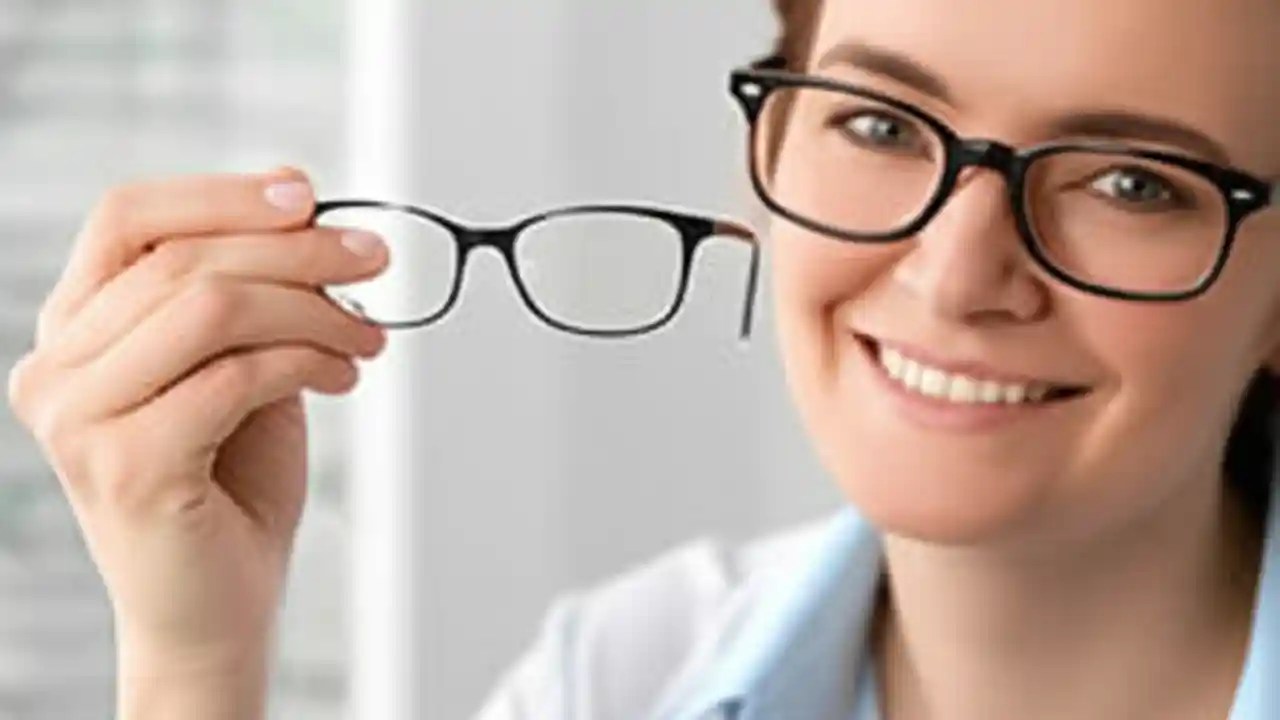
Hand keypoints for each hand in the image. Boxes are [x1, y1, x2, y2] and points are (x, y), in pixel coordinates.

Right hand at [6, 167, 387, 670]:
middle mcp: (57, 369)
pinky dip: (306, 361)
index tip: (307, 192)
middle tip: (374, 260)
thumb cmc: (228, 483)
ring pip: (210, 307)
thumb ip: (246, 289)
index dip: (221, 193)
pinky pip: (235, 375)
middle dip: (298, 250)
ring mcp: (81, 420)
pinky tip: (342, 376)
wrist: (216, 607)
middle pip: (182, 258)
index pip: (127, 217)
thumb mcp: (237, 362)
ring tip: (366, 337)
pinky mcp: (128, 466)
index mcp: (73, 330)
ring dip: (313, 309)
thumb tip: (296, 194)